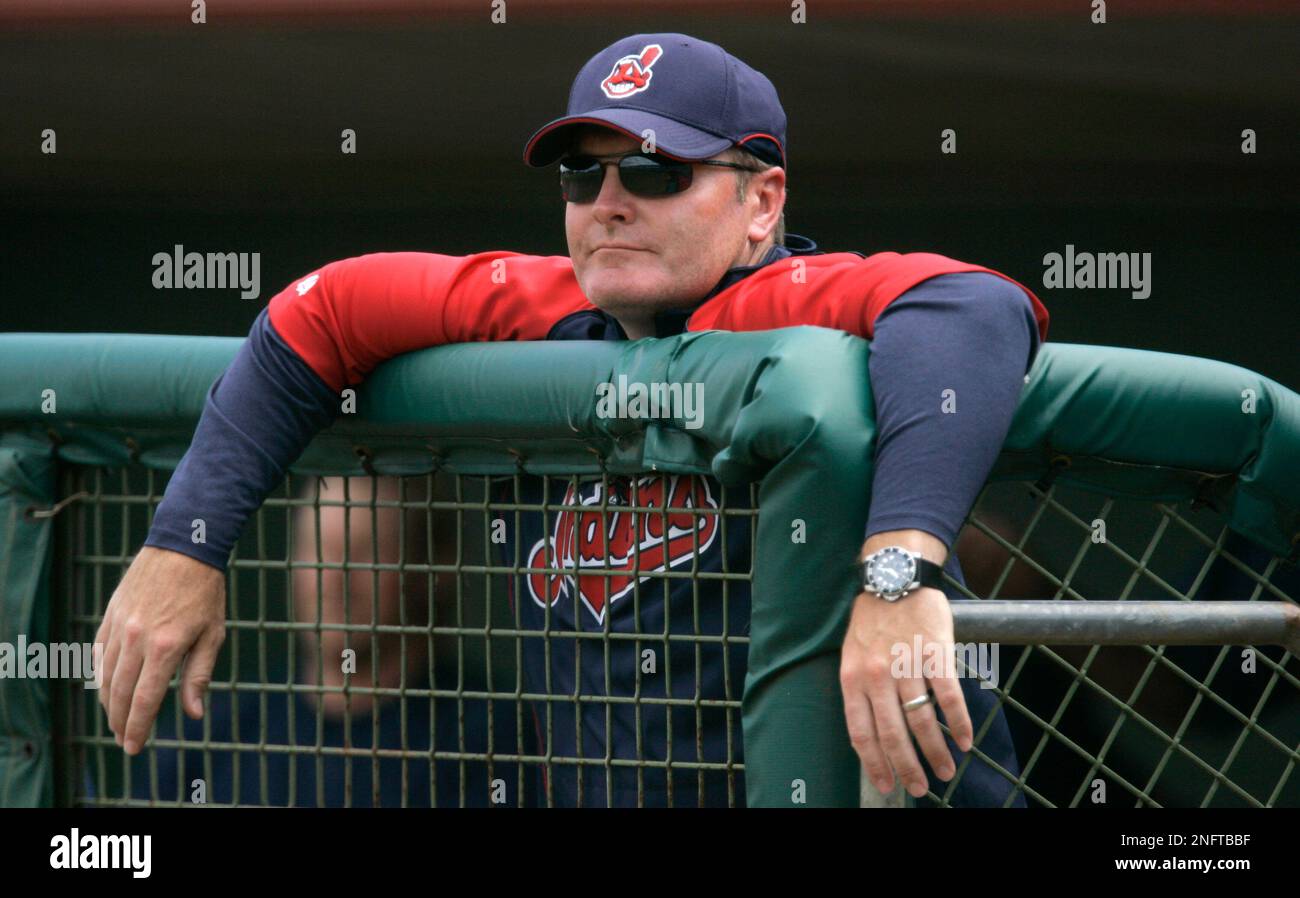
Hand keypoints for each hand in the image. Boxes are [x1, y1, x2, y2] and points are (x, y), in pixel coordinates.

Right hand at [95, 546, 226, 754]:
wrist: (183, 548)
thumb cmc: (205, 593)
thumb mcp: (213, 634)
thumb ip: (199, 676)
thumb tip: (193, 714)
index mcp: (165, 647)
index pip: (145, 700)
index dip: (138, 728)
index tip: (135, 748)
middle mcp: (136, 640)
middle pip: (120, 694)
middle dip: (121, 723)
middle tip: (125, 742)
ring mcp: (119, 627)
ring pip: (105, 676)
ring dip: (109, 704)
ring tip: (116, 721)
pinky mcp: (110, 616)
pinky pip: (98, 654)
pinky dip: (100, 676)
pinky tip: (106, 689)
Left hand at [839, 583, 973, 798]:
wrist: (895, 577)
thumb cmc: (873, 618)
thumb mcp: (852, 653)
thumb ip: (859, 689)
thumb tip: (870, 734)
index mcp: (852, 678)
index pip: (861, 733)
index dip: (874, 763)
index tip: (885, 784)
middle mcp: (877, 676)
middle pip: (893, 734)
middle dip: (907, 767)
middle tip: (919, 787)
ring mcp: (907, 665)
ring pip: (922, 721)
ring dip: (936, 752)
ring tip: (945, 771)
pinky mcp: (935, 653)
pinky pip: (949, 697)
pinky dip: (959, 723)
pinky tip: (964, 741)